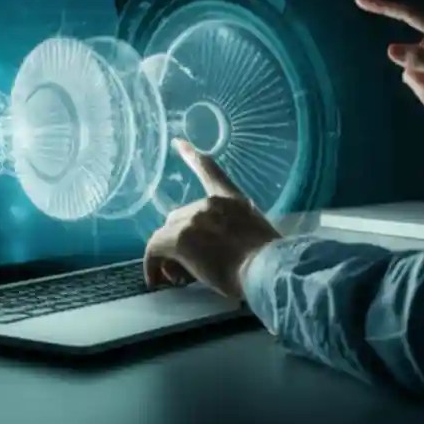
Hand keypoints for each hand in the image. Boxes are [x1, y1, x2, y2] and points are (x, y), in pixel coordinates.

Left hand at [142, 139, 280, 299]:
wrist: (268, 269)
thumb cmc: (271, 261)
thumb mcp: (259, 237)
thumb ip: (238, 235)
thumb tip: (223, 255)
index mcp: (233, 200)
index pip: (210, 170)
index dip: (193, 156)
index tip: (178, 142)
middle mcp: (211, 204)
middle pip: (178, 218)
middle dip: (180, 243)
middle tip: (189, 271)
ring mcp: (194, 219)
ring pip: (166, 235)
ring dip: (170, 257)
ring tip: (180, 280)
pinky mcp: (180, 238)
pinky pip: (154, 250)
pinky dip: (152, 267)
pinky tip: (156, 281)